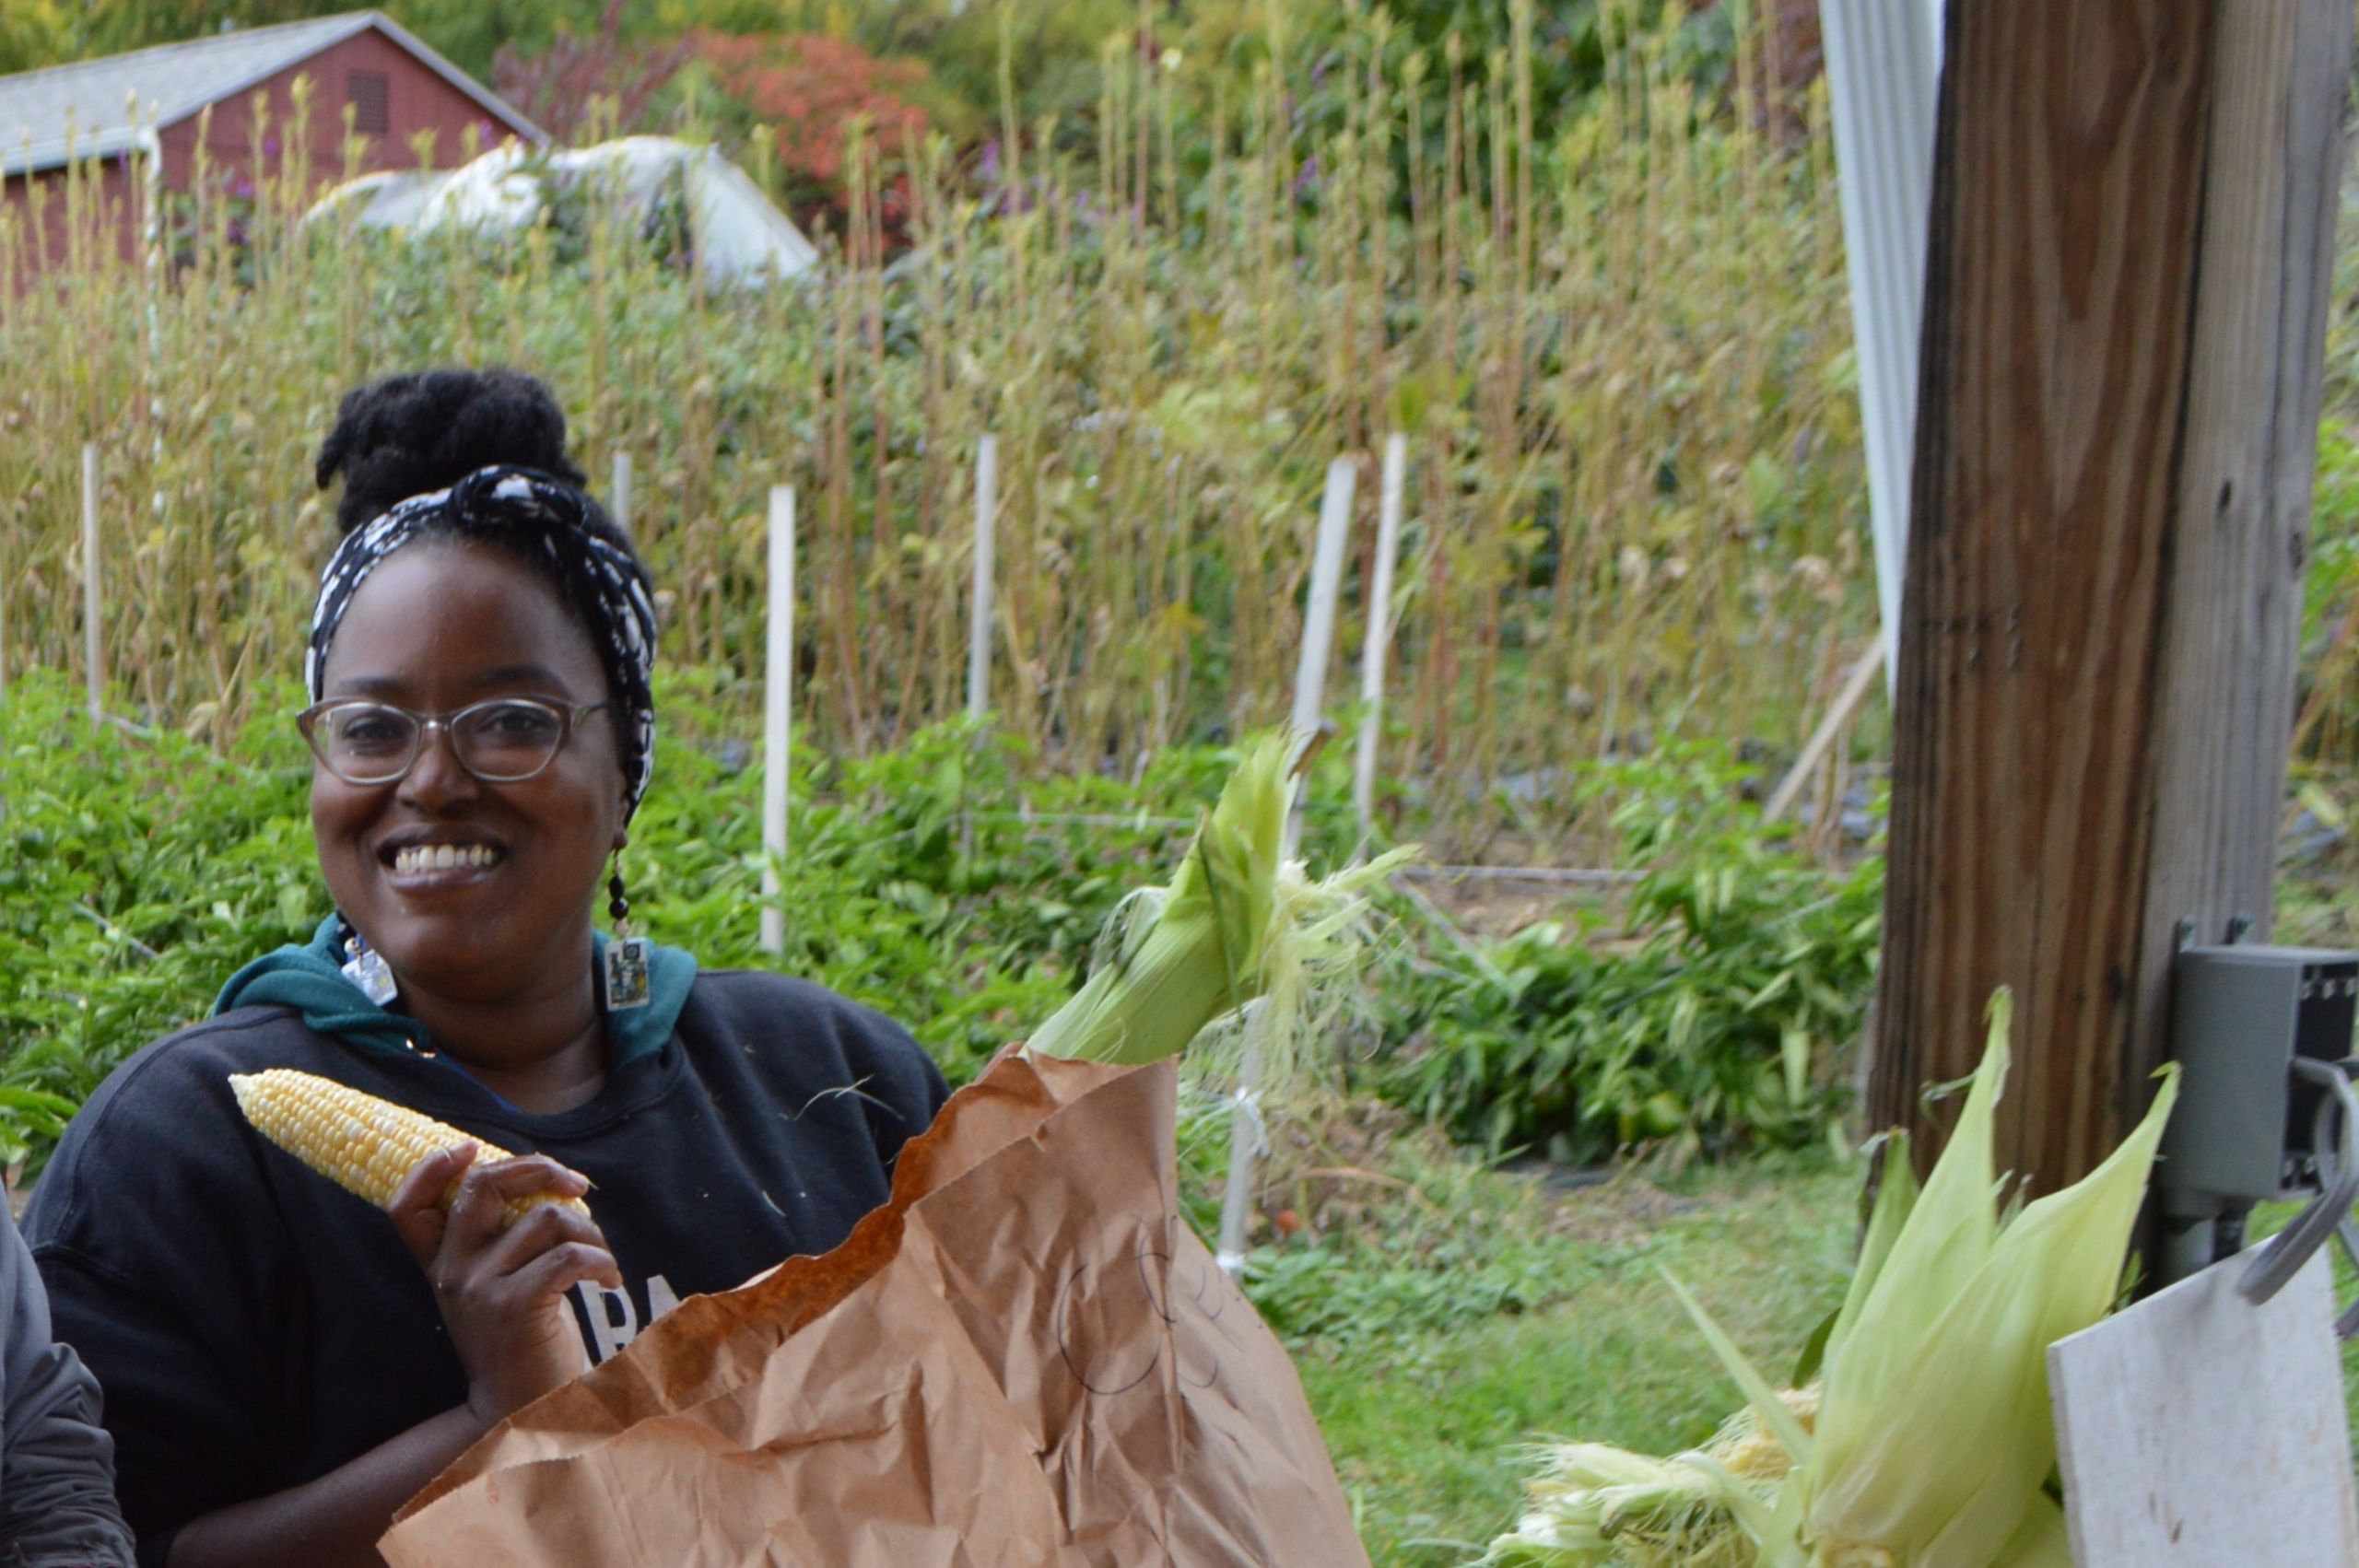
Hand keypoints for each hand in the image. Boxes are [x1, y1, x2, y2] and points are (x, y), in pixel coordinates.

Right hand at [386, 1144, 620, 1428]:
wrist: (524, 1412)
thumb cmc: (523, 1341)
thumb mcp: (497, 1288)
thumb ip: (499, 1242)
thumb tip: (539, 1178)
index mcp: (442, 1266)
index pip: (406, 1207)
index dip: (430, 1169)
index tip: (469, 1149)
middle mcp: (452, 1273)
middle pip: (482, 1186)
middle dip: (538, 1169)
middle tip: (577, 1185)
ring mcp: (479, 1289)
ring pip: (546, 1219)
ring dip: (590, 1232)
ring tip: (601, 1260)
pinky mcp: (514, 1307)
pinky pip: (568, 1255)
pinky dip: (601, 1261)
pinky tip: (609, 1280)